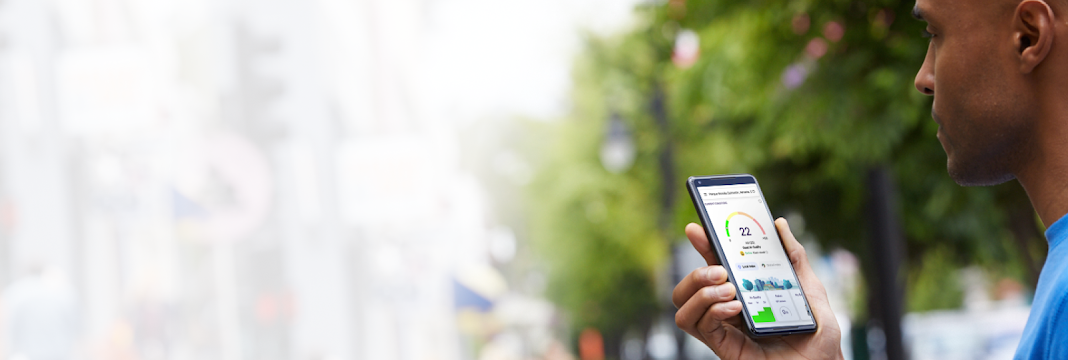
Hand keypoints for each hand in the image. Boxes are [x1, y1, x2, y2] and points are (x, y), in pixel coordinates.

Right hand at [672, 218, 842, 359]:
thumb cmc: (819, 337)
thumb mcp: (811, 290)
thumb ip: (795, 259)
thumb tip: (780, 226)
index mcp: (743, 294)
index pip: (713, 267)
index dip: (702, 247)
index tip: (698, 229)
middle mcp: (728, 311)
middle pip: (688, 288)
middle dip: (696, 272)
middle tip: (720, 269)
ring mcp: (725, 331)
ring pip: (685, 307)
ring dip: (701, 292)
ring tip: (729, 289)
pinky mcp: (726, 348)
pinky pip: (702, 327)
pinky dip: (713, 311)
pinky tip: (735, 306)